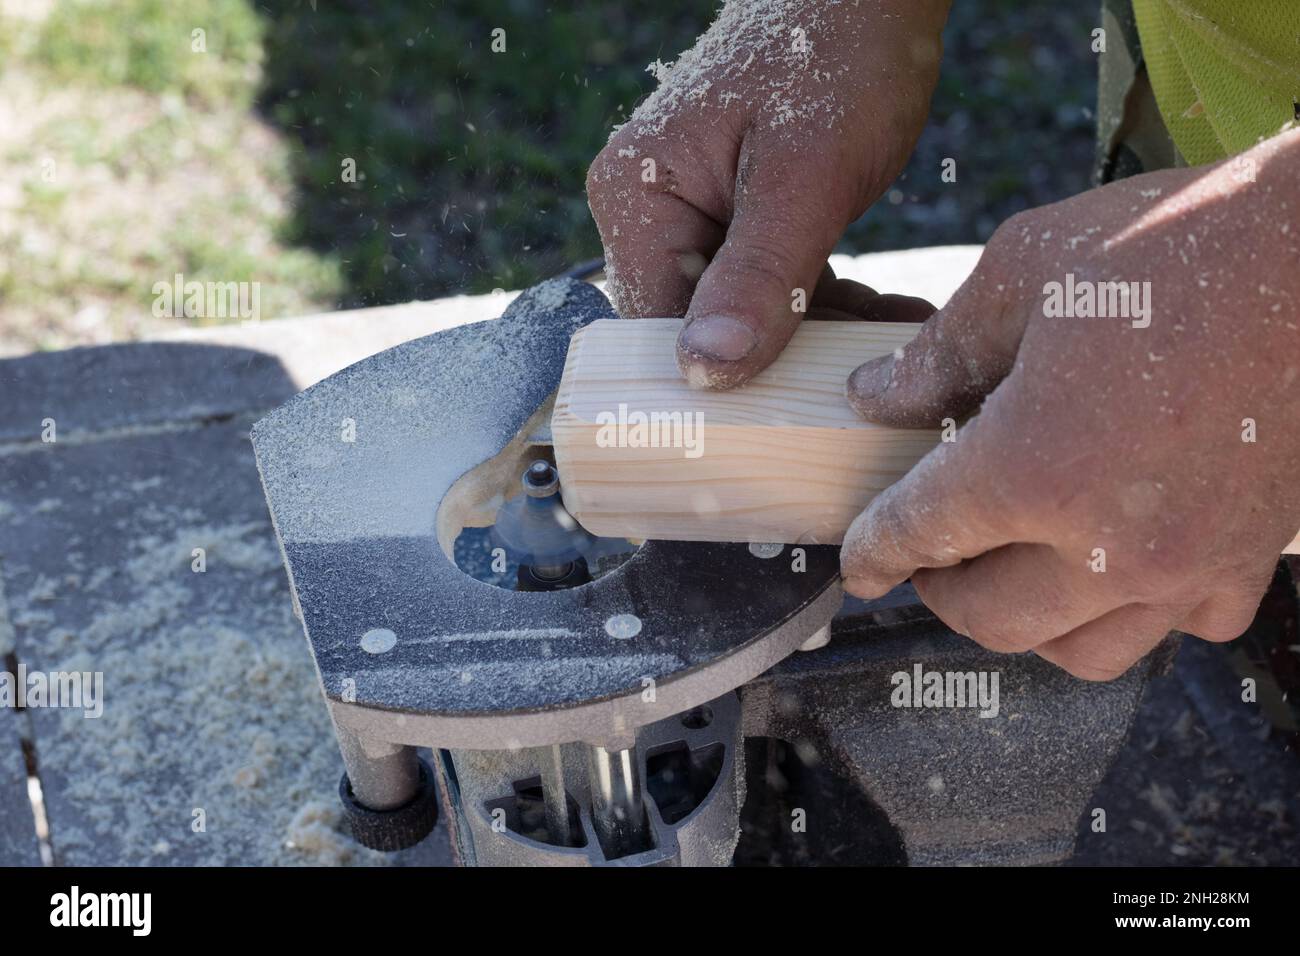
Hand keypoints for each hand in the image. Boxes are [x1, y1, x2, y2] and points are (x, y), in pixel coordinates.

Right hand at [586, 0, 949, 387]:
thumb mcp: (807, 175)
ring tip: (890, 330)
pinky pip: (762, 287)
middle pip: (696, 327)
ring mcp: (686, 214)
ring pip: (738, 315)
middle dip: (781, 354)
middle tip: (867, 364)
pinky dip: (820, 303)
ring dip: (812, 331)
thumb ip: (759, 274)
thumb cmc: (837, 53)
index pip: (657, 327)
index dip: (720, 378)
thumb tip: (704, 369)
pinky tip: (878, 310)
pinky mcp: (729, 218)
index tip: (794, 408)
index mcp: (636, 197)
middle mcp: (646, 210)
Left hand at [841, 129, 1299, 679]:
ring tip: (1011, 571)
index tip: (858, 565)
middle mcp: (1109, 540)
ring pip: (1082, 649)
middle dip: (942, 594)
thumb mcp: (1026, 271)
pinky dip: (1135, 610)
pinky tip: (1118, 560)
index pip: (920, 535)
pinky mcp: (1252, 557)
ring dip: (1030, 621)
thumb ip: (938, 354)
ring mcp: (1189, 561)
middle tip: (931, 560)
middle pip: (992, 618)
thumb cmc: (1175, 242)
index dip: (873, 553)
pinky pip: (1180, 624)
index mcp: (1033, 465)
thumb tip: (872, 397)